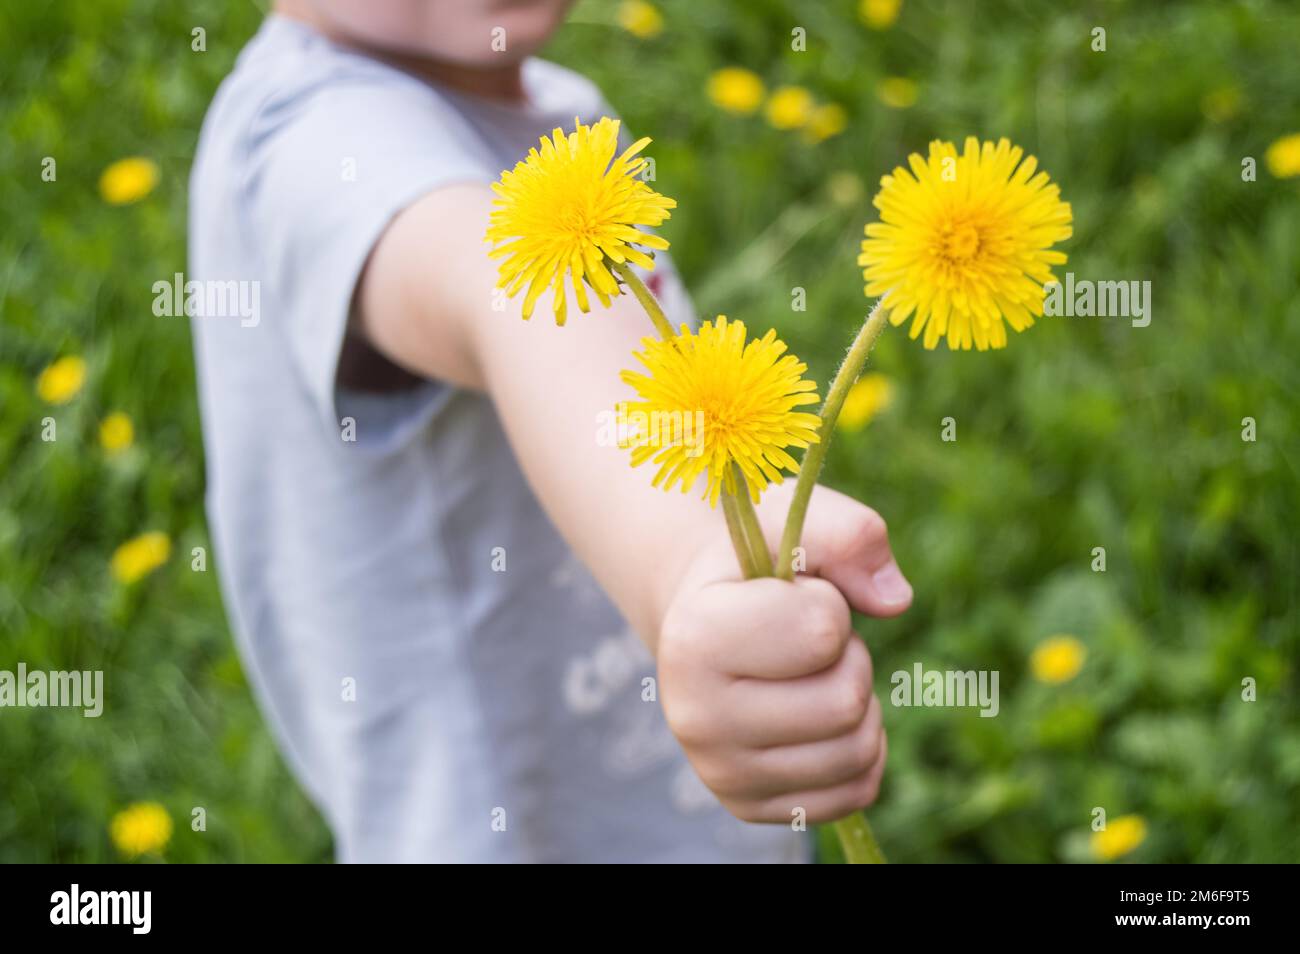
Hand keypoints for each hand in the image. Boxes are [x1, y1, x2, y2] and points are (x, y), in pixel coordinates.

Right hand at [657, 486, 910, 823]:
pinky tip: (820, 716)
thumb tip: (894, 600)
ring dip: (857, 703)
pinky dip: (860, 750)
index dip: (828, 601)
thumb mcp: (791, 520)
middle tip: (806, 639)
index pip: (822, 631)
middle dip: (848, 657)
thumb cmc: (752, 565)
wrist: (701, 620)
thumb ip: (848, 534)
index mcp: (693, 638)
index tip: (789, 594)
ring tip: (810, 674)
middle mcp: (695, 717)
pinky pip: (856, 791)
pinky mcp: (750, 807)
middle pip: (846, 701)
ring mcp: (719, 772)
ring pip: (857, 751)